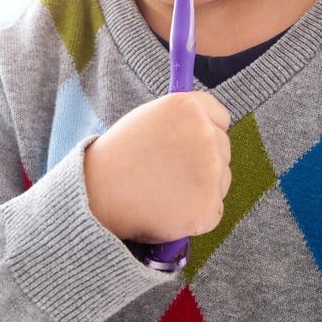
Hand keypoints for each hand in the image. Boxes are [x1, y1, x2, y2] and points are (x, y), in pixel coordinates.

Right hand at [83, 91, 231, 243]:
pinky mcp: (208, 205)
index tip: (190, 146)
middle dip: (204, 162)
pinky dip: (197, 214)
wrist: (97, 194)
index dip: (206, 132)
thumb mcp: (150, 117)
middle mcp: (205, 134)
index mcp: (189, 107)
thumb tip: (210, 127)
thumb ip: (184, 119)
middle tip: (169, 172)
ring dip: (203, 188)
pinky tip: (170, 209)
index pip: (221, 118)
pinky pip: (214, 210)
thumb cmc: (120, 156)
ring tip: (165, 190)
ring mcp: (210, 171)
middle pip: (224, 149)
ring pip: (222, 180)